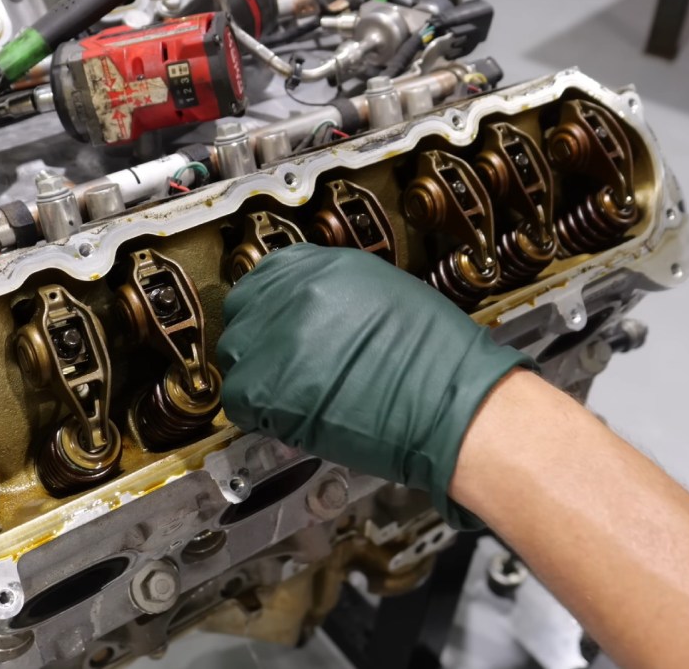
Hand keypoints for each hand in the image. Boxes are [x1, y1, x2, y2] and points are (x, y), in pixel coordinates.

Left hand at [217, 243, 531, 527]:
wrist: (452, 404)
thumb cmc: (441, 362)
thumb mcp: (389, 298)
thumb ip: (340, 299)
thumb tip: (315, 316)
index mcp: (328, 266)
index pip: (267, 273)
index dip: (268, 306)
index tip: (272, 326)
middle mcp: (297, 293)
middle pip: (244, 310)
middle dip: (257, 339)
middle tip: (280, 366)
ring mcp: (277, 336)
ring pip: (236, 356)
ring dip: (257, 378)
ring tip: (292, 398)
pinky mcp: (268, 384)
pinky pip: (239, 398)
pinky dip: (259, 414)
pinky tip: (290, 420)